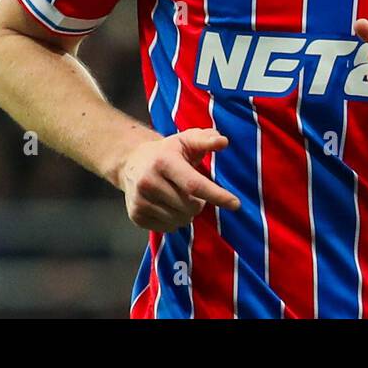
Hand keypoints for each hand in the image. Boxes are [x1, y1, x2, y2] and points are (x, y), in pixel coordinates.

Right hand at [117, 128, 241, 231]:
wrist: (132, 162)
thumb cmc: (168, 151)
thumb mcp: (186, 140)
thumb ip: (206, 139)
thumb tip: (223, 141)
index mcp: (163, 161)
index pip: (194, 184)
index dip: (217, 195)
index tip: (236, 204)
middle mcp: (148, 181)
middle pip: (190, 206)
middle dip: (200, 202)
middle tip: (193, 191)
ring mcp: (140, 200)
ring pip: (180, 219)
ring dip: (187, 212)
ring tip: (179, 197)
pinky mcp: (136, 215)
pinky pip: (168, 228)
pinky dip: (175, 220)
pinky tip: (168, 205)